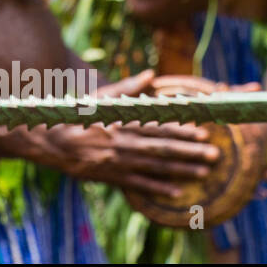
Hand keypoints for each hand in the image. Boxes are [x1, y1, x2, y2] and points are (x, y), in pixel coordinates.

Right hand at [28, 71, 221, 197]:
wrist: (51, 141)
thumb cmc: (78, 115)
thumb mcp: (101, 98)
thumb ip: (128, 87)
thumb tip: (151, 74)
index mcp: (123, 121)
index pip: (159, 125)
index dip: (183, 130)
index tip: (204, 132)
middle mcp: (123, 142)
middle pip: (163, 147)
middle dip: (191, 151)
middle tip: (215, 154)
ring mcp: (118, 161)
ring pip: (156, 166)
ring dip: (182, 169)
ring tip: (205, 172)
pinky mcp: (112, 177)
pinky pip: (139, 184)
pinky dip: (159, 189)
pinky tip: (177, 192)